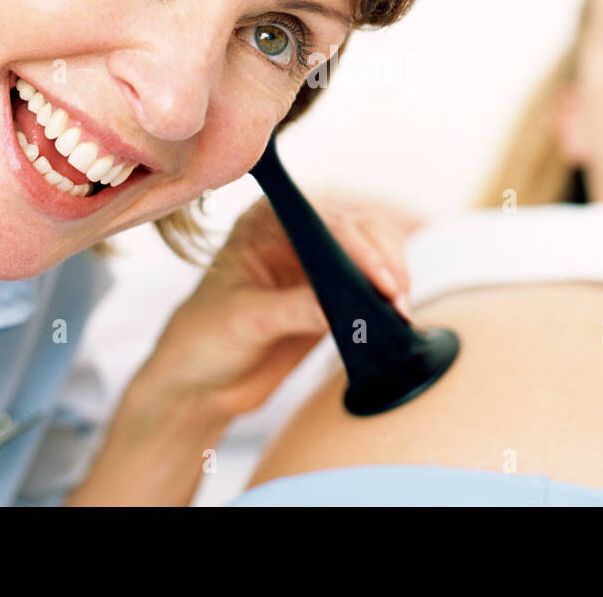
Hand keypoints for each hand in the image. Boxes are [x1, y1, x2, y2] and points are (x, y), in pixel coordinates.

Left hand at [145, 193, 422, 418]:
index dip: (358, 246)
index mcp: (266, 222)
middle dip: (384, 261)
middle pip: (359, 230)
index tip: (381, 279)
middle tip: (398, 300)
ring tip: (401, 313)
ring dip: (393, 279)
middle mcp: (296, 234)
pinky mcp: (333, 296)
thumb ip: (291, 309)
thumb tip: (337, 308)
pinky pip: (371, 288)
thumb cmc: (203, 339)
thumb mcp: (243, 320)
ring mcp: (317, 264)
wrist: (201, 383)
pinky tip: (395, 320)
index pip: (324, 220)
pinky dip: (388, 300)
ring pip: (373, 254)